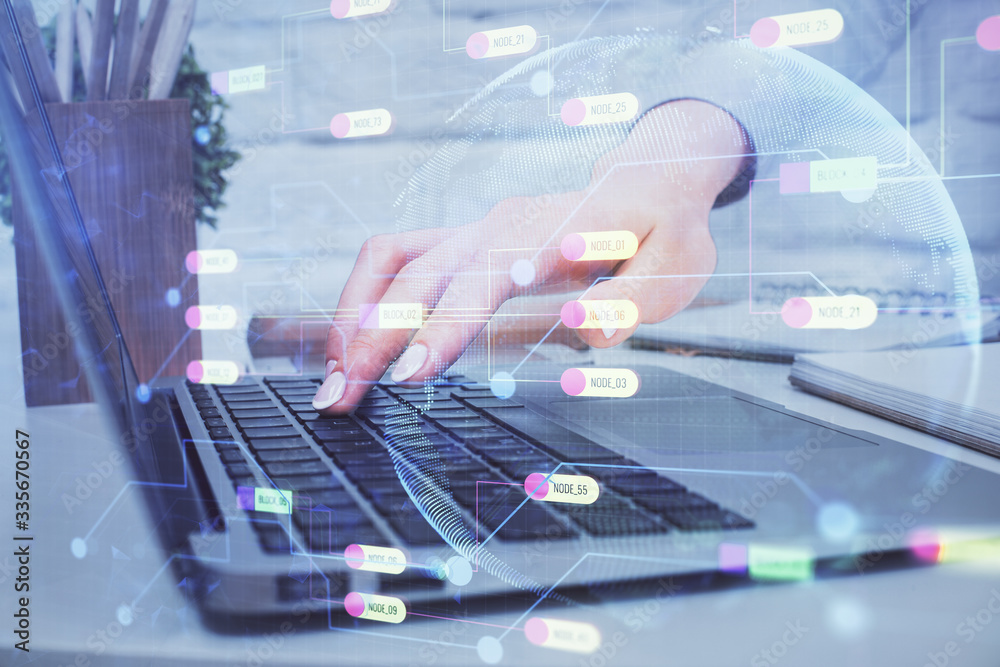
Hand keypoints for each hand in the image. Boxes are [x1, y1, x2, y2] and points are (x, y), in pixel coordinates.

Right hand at [313, 99, 748, 411]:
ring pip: (392, 261)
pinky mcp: (465, 236)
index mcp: (552, 234)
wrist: (650, 180)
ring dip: (354, 316)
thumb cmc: (666, 228)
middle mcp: (501, 226)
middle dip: (372, 339)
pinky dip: (365, 291)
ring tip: (333, 376)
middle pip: (419, 277)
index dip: (442, 327)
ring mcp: (476, 226)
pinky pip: (397, 252)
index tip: (408, 374)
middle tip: (340, 399)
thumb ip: (634, 301)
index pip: (483, 282)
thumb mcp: (678, 268)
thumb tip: (581, 325)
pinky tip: (351, 334)